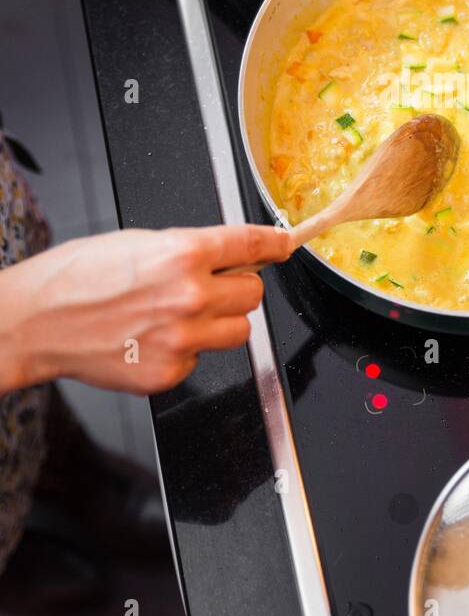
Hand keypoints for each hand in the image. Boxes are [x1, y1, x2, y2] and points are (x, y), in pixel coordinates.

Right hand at [0, 225, 291, 394]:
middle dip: (237, 288)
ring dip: (219, 322)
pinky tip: (152, 339)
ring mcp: (182, 340)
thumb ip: (188, 250)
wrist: (36, 322)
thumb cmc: (77, 276)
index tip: (286, 245)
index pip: (251, 245)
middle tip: (211, 287)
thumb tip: (225, 256)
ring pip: (238, 331)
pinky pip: (201, 360)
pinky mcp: (169, 373)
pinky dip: (186, 351)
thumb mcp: (139, 242)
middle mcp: (189, 297)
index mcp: (183, 254)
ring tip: (180, 316)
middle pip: (253, 294)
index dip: (275, 244)